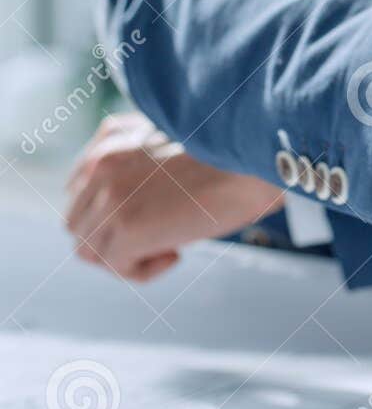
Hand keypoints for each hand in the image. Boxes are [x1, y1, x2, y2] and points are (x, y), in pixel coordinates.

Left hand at [64, 113, 283, 283]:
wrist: (256, 159)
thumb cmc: (232, 155)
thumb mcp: (172, 143)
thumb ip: (140, 164)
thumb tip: (138, 208)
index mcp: (112, 138)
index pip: (79, 190)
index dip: (106, 214)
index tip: (142, 220)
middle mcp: (102, 164)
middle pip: (78, 223)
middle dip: (110, 240)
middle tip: (154, 241)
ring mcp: (111, 198)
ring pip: (90, 250)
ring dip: (124, 258)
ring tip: (167, 248)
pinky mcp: (128, 228)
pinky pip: (118, 266)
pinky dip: (144, 270)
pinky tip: (176, 254)